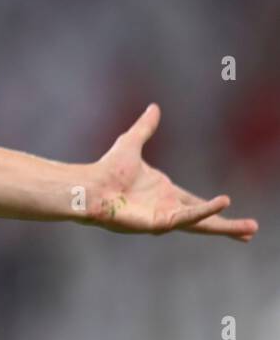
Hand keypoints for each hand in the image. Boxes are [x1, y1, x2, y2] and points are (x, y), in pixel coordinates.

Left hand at [81, 104, 258, 241]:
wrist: (89, 186)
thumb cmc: (106, 169)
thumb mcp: (132, 142)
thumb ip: (146, 127)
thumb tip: (154, 107)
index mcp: (164, 192)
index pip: (195, 202)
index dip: (214, 208)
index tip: (230, 208)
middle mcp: (166, 207)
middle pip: (204, 218)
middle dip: (227, 226)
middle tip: (251, 231)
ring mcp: (163, 217)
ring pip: (201, 223)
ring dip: (225, 226)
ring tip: (249, 229)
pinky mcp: (158, 222)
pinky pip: (186, 217)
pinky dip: (205, 211)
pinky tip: (222, 204)